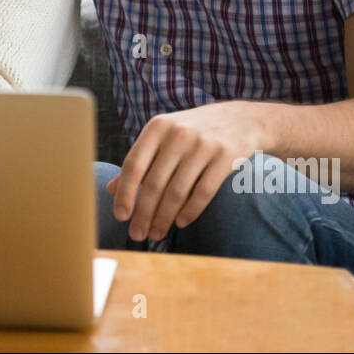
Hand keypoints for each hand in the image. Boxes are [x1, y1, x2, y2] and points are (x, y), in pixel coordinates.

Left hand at [106, 102, 266, 241]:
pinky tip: (181, 223)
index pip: (134, 164)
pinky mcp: (226, 156)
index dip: (126, 193)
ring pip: (177, 191)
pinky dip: (190, 211)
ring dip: (164, 218)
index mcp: (158, 127)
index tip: (120, 216)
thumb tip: (112, 190)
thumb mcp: (164, 137)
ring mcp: (203, 144)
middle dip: (143, 213)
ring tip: (157, 234)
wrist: (242, 119)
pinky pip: (204, 192)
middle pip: (155, 182)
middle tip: (138, 234)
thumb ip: (140, 161)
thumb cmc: (194, 132)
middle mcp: (178, 133)